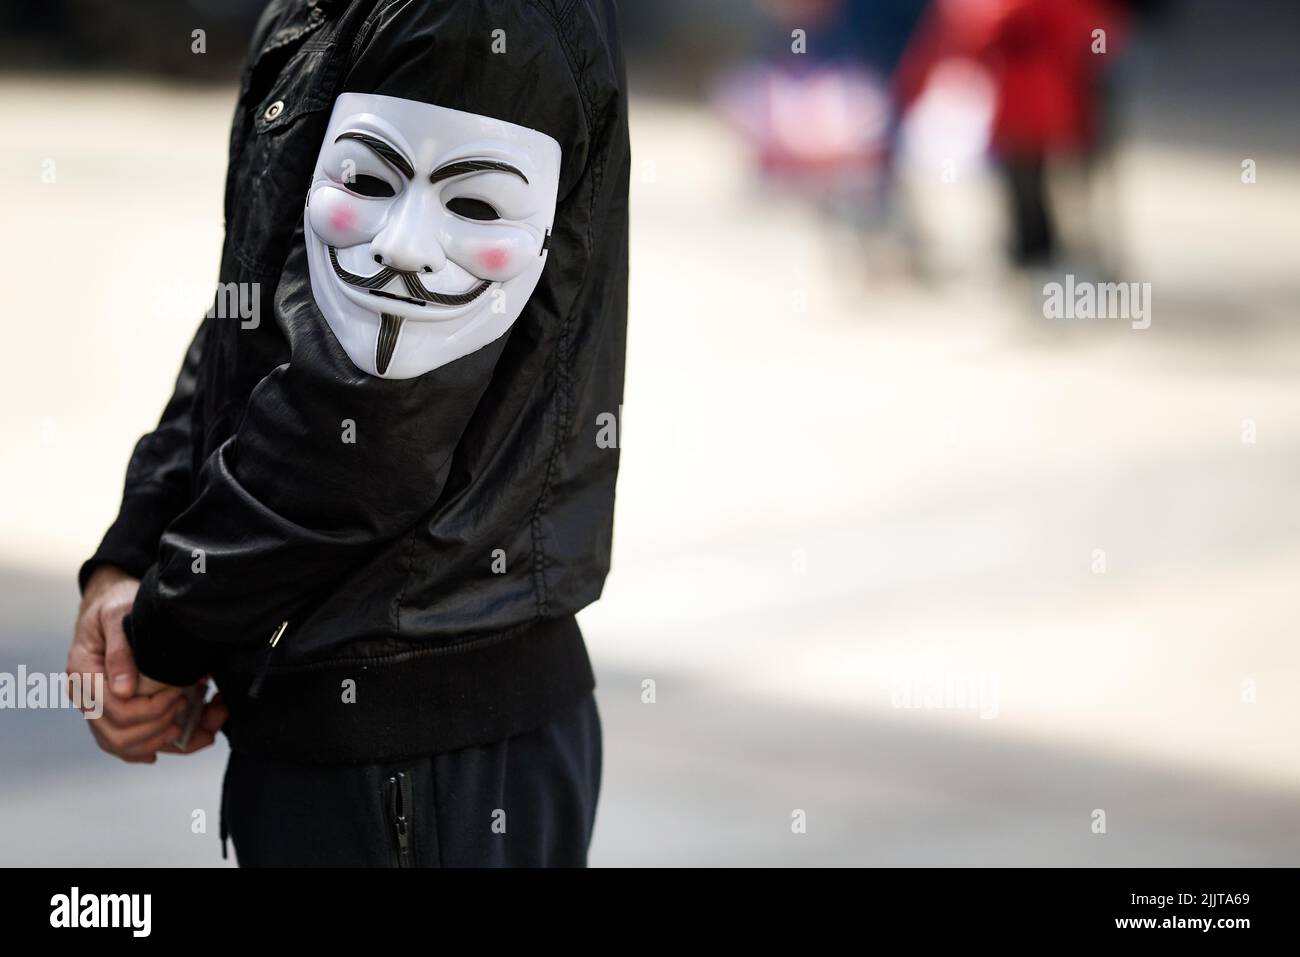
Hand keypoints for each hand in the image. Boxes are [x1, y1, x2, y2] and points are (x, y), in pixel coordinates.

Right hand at [69, 566, 225, 761]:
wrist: (110, 598)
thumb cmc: (115, 603)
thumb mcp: (117, 615)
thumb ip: (120, 650)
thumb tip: (125, 690)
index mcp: (84, 674)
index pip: (115, 711)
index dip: (151, 710)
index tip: (179, 694)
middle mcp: (87, 697)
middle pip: (118, 737)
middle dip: (160, 728)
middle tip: (188, 707)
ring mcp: (99, 707)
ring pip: (124, 745)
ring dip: (164, 742)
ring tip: (198, 728)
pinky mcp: (114, 709)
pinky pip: (128, 742)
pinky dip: (155, 745)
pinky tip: (178, 740)